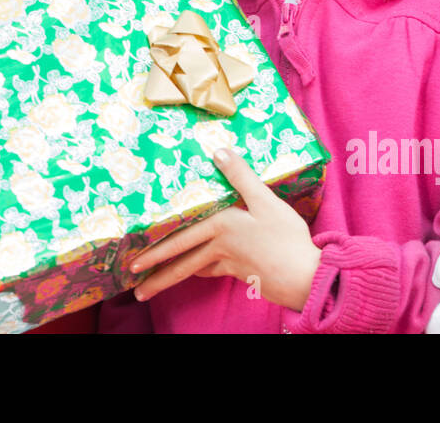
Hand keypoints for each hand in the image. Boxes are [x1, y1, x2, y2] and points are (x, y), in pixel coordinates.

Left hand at [128, 148, 320, 310]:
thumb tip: (218, 150)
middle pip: (181, 264)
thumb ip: (241, 176)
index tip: (133, 262)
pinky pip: (213, 271)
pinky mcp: (242, 272)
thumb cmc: (286, 238)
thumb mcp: (266, 200)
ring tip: (156, 285)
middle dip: (157, 276)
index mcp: (220, 227)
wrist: (306, 276)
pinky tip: (200, 269)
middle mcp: (219, 247)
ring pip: (194, 271)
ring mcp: (230, 263)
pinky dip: (201, 271)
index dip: (155, 252)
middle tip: (135, 290)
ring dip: (174, 278)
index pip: (180, 240)